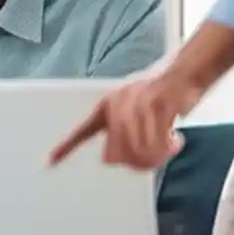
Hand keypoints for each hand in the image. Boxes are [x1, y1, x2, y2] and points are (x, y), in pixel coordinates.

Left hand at [49, 20, 233, 167]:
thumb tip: (119, 160)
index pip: (83, 130)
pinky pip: (159, 141)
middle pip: (118, 152)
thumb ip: (124, 133)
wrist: (183, 73)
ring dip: (156, 155)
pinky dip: (168, 147)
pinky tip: (174, 140)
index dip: (67, 147)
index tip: (50, 161)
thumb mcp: (134, 109)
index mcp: (109, 106)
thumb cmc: (160, 95)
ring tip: (167, 147)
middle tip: (152, 159)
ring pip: (139, 149)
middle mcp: (119, 104)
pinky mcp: (159, 105)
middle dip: (137, 161)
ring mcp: (138, 104)